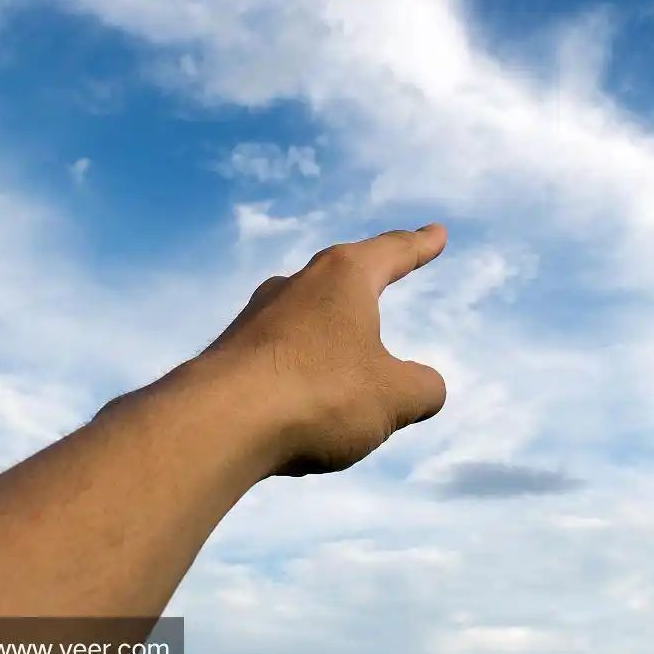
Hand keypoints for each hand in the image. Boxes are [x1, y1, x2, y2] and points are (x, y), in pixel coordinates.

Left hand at [199, 224, 448, 476]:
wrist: (217, 421)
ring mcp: (257, 316)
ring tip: (348, 342)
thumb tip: (427, 387)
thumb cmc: (318, 394)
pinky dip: (301, 363)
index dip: (419, 246)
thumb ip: (422, 389)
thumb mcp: (392, 397)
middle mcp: (297, 285)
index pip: (391, 253)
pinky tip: (303, 393)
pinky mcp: (230, 352)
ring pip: (306, 312)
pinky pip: (279, 351)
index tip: (436, 232)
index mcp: (344, 278)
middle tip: (391, 263)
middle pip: (343, 272)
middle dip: (370, 274)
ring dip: (330, 324)